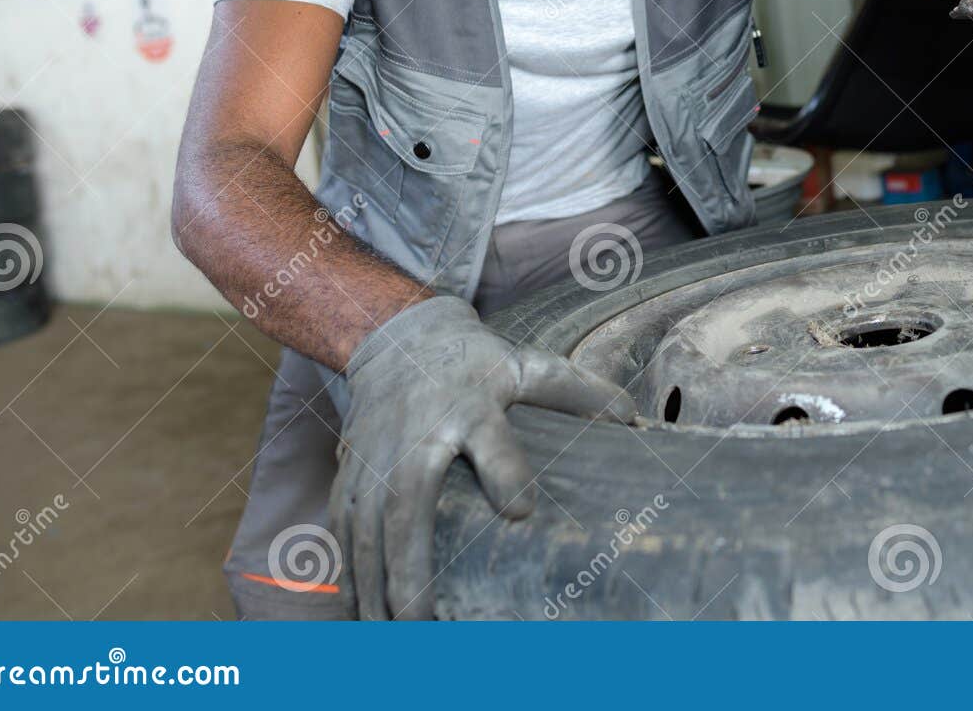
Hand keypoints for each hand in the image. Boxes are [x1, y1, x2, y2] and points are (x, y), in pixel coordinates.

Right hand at [328, 295, 635, 618]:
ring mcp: (377, 455)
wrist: (400, 338)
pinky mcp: (351, 470)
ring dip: (372, 582)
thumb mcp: (525, 364)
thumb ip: (574, 390)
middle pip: (408, 500)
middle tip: (422, 618)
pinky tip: (358, 613)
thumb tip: (630, 416)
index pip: (490, 438)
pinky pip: (342, 526)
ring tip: (388, 634)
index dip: (505, 470)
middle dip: (410, 561)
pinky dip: (346, 572)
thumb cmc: (474, 362)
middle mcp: (418, 434)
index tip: (522, 508)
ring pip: (366, 524)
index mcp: (471, 406)